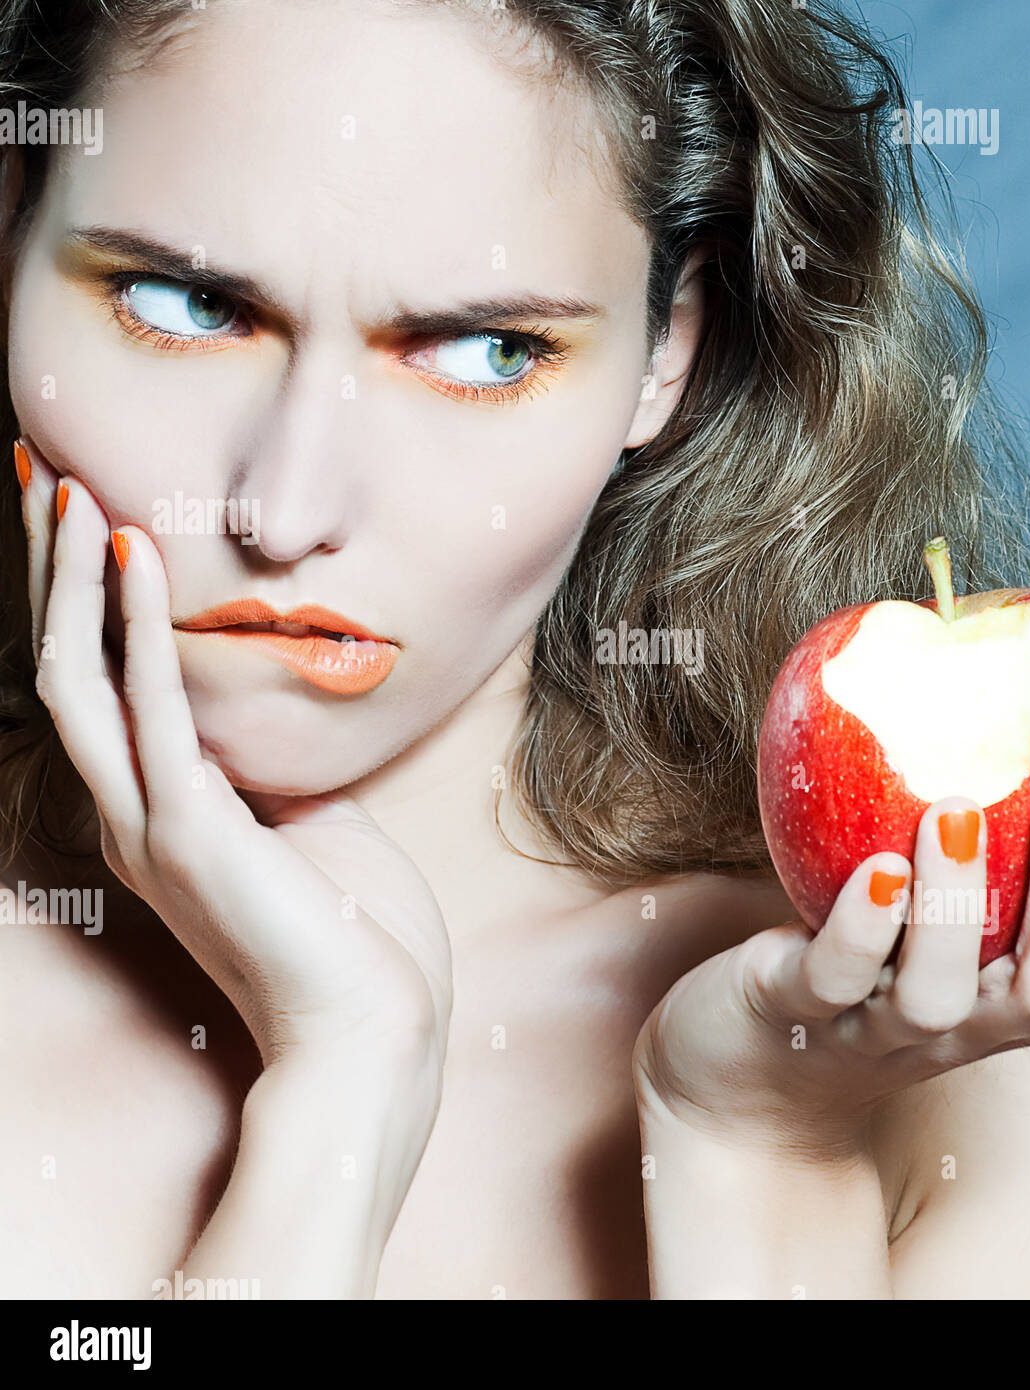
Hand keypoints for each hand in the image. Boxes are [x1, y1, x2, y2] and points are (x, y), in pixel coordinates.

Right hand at [16, 437, 451, 1078]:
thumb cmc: (351, 932)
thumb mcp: (311, 822)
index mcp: (162, 815)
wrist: (370, 1026)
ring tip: (71, 494)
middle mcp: (134, 816)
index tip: (85, 520)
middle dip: (49, 574)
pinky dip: (139, 628)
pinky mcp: (192, 835)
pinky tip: (134, 556)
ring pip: (78, 684)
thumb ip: (272, 763)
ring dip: (70, 584)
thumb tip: (272, 707)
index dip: (82, 605)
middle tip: (43, 479)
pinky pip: (153, 712)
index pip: (102, 691)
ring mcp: (152, 826)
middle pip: (64, 672)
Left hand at [634, 752, 1029, 1162]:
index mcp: (1023, 988)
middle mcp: (972, 1023)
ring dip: (958, 901)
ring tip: (955, 809)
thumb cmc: (866, 960)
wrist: (748, 1067)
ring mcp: (882, 1030)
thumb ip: (989, 828)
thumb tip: (1027, 686)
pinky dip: (861, 931)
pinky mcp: (798, 1017)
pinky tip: (877, 868)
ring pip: (942, 994)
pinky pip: (834, 982)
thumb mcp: (942, 905)